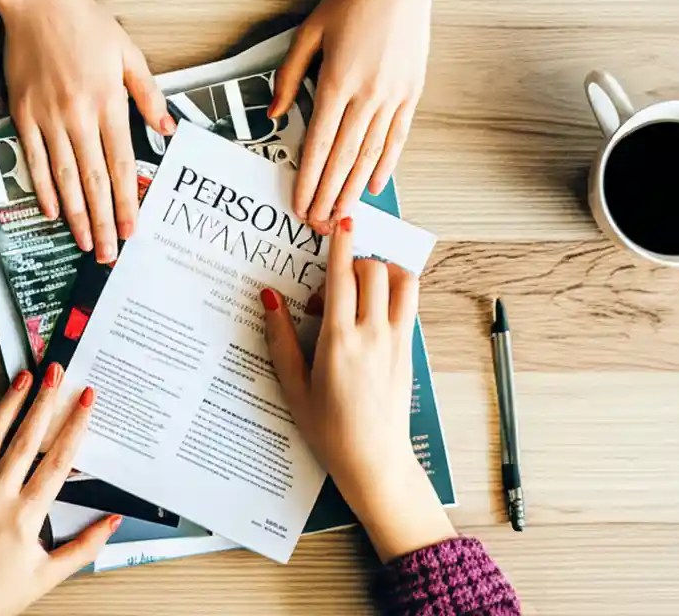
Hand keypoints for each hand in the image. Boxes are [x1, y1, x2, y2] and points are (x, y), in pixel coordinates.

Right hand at [0, 0, 174, 262]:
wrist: (38, 1)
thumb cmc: (87, 24)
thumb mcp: (129, 53)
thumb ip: (149, 94)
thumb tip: (168, 128)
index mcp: (108, 103)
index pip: (121, 165)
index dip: (128, 202)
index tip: (133, 230)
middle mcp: (78, 116)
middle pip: (93, 181)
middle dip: (104, 221)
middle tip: (109, 253)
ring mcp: (48, 118)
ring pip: (64, 177)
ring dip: (76, 215)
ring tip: (85, 243)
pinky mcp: (23, 114)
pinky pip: (33, 160)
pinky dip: (43, 189)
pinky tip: (53, 212)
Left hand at [0, 366, 119, 615]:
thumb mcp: (48, 576)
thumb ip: (84, 546)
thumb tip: (112, 522)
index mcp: (25, 516)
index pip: (58, 460)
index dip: (75, 425)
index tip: (85, 401)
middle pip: (25, 438)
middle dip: (44, 401)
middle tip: (56, 372)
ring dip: (8, 404)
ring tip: (22, 379)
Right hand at [260, 217, 455, 561]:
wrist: (374, 459)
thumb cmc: (329, 429)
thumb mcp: (293, 386)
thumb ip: (280, 339)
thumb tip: (269, 297)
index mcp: (338, 341)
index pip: (342, 276)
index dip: (341, 243)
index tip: (341, 220)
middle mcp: (372, 334)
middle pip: (372, 270)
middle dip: (353, 263)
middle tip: (329, 289)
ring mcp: (396, 341)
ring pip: (401, 281)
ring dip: (381, 272)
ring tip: (358, 290)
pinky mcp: (409, 349)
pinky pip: (409, 304)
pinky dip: (395, 292)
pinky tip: (372, 311)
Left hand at [271, 0, 450, 231]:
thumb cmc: (352, 0)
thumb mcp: (309, 32)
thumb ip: (290, 77)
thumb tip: (276, 114)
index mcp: (336, 82)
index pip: (318, 145)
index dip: (308, 181)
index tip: (300, 205)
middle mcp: (366, 96)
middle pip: (343, 158)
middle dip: (328, 196)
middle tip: (318, 224)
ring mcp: (392, 97)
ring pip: (370, 155)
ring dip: (353, 189)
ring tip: (342, 216)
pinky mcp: (411, 94)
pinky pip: (397, 138)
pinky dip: (385, 164)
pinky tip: (374, 186)